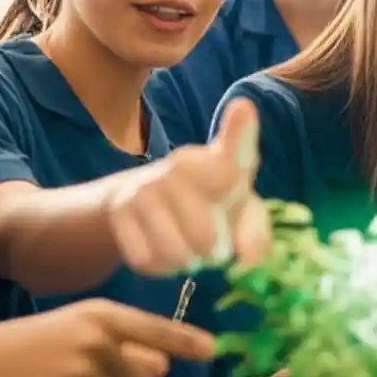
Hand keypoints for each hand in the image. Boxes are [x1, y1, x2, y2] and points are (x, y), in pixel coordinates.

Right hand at [107, 97, 268, 274]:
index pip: (233, 146)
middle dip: (213, 254)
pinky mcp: (120, 208)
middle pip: (208, 239)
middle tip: (211, 244)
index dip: (239, 130)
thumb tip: (247, 260)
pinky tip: (162, 246)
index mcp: (220, 161)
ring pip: (176, 254)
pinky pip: (147, 260)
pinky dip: (160, 268)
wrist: (149, 203)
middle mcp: (182, 164)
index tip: (243, 109)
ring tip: (187, 246)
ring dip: (186, 263)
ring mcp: (147, 185)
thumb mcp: (241, 217)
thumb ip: (255, 235)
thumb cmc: (210, 207)